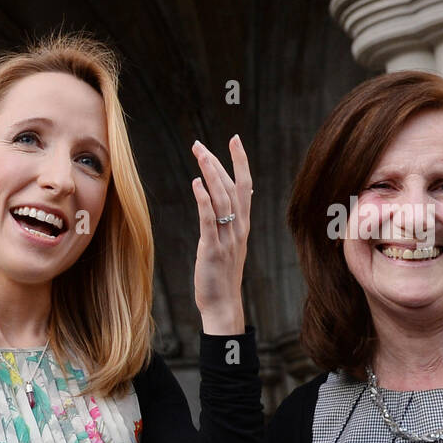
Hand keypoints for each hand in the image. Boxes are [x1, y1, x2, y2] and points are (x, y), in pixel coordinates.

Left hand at [191, 135, 251, 334]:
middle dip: (217, 163)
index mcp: (243, 224)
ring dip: (211, 175)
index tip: (234, 139)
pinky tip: (196, 184)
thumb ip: (230, 221)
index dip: (240, 161)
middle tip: (200, 145)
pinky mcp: (213, 249)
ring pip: (222, 199)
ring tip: (200, 155)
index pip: (245, 185)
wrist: (224, 303)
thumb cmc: (222, 275)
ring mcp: (227, 238)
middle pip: (231, 187)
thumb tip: (228, 199)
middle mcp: (238, 227)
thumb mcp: (230, 243)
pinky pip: (210, 221)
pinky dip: (204, 201)